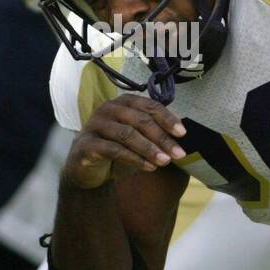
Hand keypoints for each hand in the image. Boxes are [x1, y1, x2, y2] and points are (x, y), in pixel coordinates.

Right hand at [64, 94, 186, 189]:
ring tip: (165, 162)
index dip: (167, 118)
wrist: (87, 166)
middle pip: (140, 120)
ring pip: (127, 134)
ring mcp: (94, 124)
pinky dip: (134, 159)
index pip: (149, 106)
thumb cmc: (118, 147)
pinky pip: (113, 150)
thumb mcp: (139, 137)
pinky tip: (149, 167)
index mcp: (124, 103)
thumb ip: (156, 132)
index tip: (183, 133)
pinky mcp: (86, 144)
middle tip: (179, 154)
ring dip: (149, 149)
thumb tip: (181, 135)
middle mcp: (108, 108)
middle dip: (162, 138)